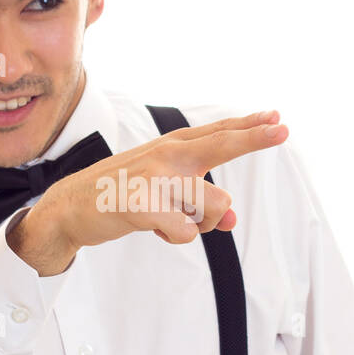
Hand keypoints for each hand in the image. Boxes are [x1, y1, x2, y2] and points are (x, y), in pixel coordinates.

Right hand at [8, 110, 287, 274]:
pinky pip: (187, 231)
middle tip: (283, 128)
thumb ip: (201, 203)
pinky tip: (156, 230)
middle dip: (254, 137)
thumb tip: (233, 220)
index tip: (278, 117)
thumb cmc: (121, 195)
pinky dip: (177, 237)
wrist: (70, 208)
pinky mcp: (144, 204)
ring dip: (202, 223)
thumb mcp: (164, 195)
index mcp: (171, 148)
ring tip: (173, 222)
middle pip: (221, 145)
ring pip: (213, 204)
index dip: (250, 126)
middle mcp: (167, 155)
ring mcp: (155, 177)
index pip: (218, 134)